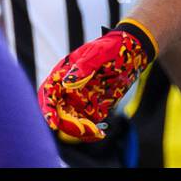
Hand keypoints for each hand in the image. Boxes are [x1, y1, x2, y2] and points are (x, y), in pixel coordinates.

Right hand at [38, 20, 156, 142]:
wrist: (132, 52)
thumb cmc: (112, 47)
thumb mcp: (99, 52)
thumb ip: (84, 66)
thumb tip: (67, 82)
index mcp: (63, 74)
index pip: (48, 93)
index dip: (47, 108)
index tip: (52, 121)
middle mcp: (68, 90)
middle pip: (58, 111)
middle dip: (65, 123)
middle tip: (82, 128)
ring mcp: (79, 100)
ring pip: (71, 121)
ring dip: (78, 130)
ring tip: (95, 132)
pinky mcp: (93, 108)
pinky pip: (87, 124)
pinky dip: (90, 132)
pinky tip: (99, 134)